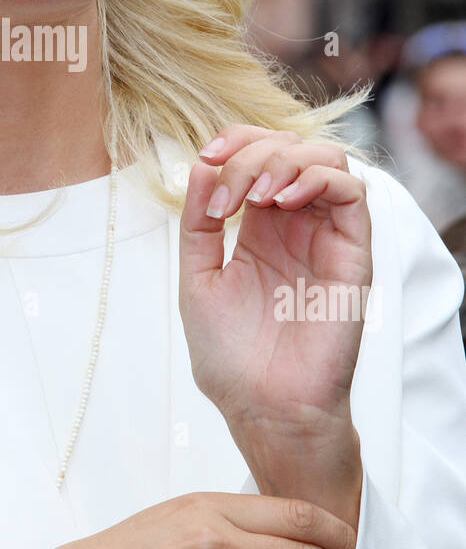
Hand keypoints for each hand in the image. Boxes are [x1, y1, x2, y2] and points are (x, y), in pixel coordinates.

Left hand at [178, 124, 370, 524]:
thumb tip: (201, 166)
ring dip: (284, 160)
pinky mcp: (352, 254)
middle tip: (227, 190)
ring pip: (326, 158)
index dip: (235, 141)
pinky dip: (317, 179)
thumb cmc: (231, 356)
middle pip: (290, 147)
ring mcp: (325, 236)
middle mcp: (295, 225)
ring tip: (255, 197)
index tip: (207, 157)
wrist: (264, 407)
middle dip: (252, 151)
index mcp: (258, 226)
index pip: (257, 154)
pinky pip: (352, 193)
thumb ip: (198, 222)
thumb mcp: (197, 278)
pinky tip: (281, 202)